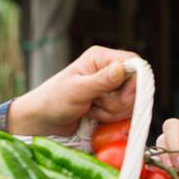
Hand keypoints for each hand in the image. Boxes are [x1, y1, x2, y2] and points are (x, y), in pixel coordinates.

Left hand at [7, 46, 142, 137]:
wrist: (43, 120)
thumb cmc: (54, 100)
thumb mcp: (77, 90)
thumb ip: (101, 81)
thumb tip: (121, 68)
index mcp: (101, 58)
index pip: (134, 63)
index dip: (136, 82)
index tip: (125, 97)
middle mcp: (109, 70)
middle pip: (135, 86)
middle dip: (118, 102)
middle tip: (95, 104)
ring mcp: (112, 88)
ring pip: (130, 103)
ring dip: (111, 112)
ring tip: (90, 109)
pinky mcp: (112, 104)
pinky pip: (124, 113)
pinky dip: (110, 119)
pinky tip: (94, 116)